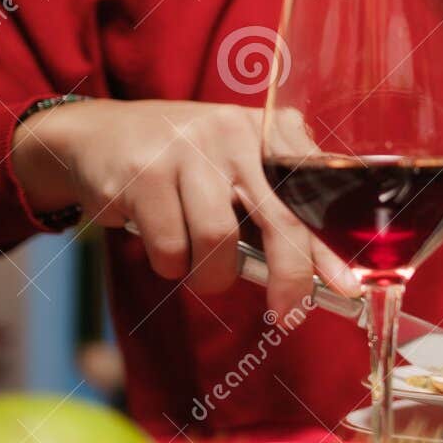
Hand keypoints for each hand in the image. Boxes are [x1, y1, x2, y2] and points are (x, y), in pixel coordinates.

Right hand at [12, 99, 357, 314]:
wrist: (96, 134)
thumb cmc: (184, 164)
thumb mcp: (236, 166)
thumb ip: (274, 204)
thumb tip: (316, 272)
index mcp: (268, 129)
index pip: (312, 194)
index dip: (328, 246)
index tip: (346, 288)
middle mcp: (234, 131)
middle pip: (279, 219)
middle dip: (289, 278)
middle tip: (287, 313)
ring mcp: (187, 148)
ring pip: (218, 240)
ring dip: (209, 273)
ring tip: (196, 266)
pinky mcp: (144, 172)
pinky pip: (171, 245)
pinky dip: (169, 263)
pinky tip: (160, 243)